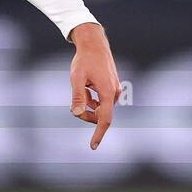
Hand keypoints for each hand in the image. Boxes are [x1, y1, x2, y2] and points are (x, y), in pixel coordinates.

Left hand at [68, 22, 120, 149]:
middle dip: (86, 112)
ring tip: (82, 85)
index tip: (93, 147)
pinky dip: (91, 97)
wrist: (94, 44)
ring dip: (87, 102)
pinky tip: (87, 85)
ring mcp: (115, 90)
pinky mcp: (112, 87)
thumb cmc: (84, 60)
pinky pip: (100, 100)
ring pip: (98, 107)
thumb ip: (77, 96)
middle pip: (99, 115)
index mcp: (108, 93)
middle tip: (76, 99)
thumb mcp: (76, 77)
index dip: (98, 134)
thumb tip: (77, 113)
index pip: (105, 120)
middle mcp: (114, 93)